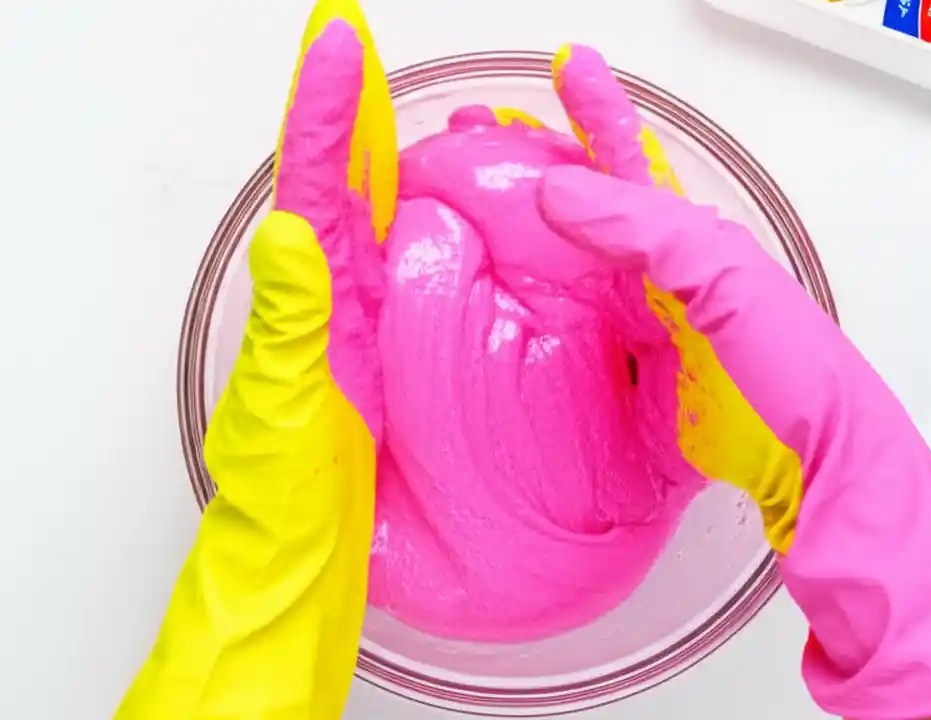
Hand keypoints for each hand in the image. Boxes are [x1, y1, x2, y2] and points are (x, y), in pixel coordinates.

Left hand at [116, 2, 395, 716]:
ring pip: (375, 213)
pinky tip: (451, 201)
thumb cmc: (283, 492)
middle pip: (340, 179)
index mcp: (307, 297)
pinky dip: (425, 218)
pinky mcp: (393, 346)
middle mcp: (332, 295)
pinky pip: (412, 265)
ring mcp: (363, 317)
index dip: (326, 108)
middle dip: (349, 104)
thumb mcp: (284, 405)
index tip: (339, 42)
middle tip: (353, 39)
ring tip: (406, 94)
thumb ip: (290, 319)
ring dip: (384, 146)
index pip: (311, 182)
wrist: (303, 556)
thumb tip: (290, 232)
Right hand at [539, 47, 930, 719]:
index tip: (569, 65)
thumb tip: (562, 190)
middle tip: (484, 127)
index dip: (599, 115)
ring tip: (474, 197)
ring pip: (571, 271)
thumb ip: (653, 234)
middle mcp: (666, 280)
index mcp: (694, 243)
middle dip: (537, 164)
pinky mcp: (632, 389)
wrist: (816, 468)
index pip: (633, 165)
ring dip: (521, 235)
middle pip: (588, 211)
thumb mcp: (730, 287)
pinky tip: (501, 306)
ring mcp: (646, 334)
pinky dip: (534, 315)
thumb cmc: (797, 373)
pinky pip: (572, 340)